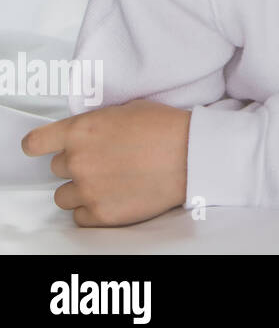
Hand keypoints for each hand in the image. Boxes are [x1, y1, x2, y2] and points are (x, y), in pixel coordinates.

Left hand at [22, 99, 190, 225]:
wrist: (194, 154)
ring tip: (110, 182)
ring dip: (81, 190)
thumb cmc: (168, 128)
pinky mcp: (102, 214)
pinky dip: (94, 210)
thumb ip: (98, 123)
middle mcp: (78, 161)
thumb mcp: (128, 109)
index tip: (43, 148)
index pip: (35, 143)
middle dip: (78, 164)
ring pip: (64, 196)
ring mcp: (88, 189)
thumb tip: (90, 134)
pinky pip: (80, 217)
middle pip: (57, 168)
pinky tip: (116, 196)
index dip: (39, 146)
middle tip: (106, 161)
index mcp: (81, 130)